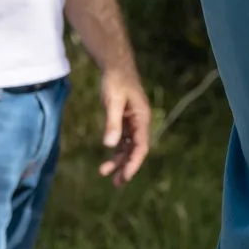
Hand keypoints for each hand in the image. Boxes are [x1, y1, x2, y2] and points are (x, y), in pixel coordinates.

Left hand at [96, 62, 151, 186]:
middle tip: (116, 183)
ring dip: (120, 160)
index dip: (133, 164)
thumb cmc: (116, 81)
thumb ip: (112, 123)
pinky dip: (117, 150)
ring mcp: (133, 121)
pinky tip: (108, 159)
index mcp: (142, 119)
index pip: (141, 147)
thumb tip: (108, 145)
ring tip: (105, 174)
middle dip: (127, 167)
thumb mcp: (113, 102)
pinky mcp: (125, 119)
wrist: (116, 65)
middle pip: (136, 150)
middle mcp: (140, 122)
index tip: (124, 177)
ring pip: (128, 146)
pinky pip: (123, 139)